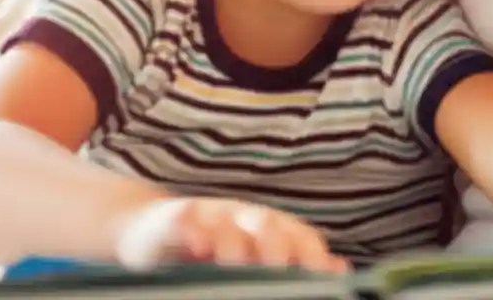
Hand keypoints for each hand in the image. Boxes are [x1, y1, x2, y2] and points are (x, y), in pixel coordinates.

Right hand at [114, 197, 348, 273]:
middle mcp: (244, 218)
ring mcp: (209, 216)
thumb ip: (297, 263)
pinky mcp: (174, 219)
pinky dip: (194, 232)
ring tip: (236, 262)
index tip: (322, 276)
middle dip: (278, 246)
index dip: (311, 255)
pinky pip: (186, 221)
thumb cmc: (214, 253)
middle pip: (268, 225)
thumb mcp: (258, 257)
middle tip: (281, 269)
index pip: (300, 237)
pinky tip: (199, 249)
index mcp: (271, 229)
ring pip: (227, 223)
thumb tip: (340, 269)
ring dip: (234, 241)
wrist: (153, 232)